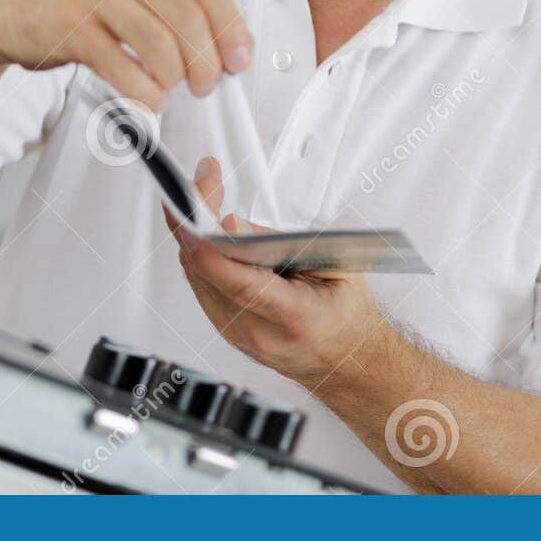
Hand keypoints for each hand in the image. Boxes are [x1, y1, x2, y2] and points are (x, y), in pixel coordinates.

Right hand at [0, 0, 251, 110]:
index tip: (239, 56)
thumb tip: (227, 38)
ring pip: (160, 41)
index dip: (231, 24)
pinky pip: (122, 65)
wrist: (1, 2)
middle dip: (207, 59)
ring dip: (176, 76)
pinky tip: (149, 98)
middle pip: (188, 14)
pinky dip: (144, 90)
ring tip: (174, 90)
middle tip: (208, 83)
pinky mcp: (69, 23)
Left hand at [166, 156, 385, 387]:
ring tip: (206, 194)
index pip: (242, 285)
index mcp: (295, 319)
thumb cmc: (346, 318)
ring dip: (194, 231)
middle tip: (205, 180)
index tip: (197, 218)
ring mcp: (237, 334)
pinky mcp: (225, 328)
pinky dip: (200, 252)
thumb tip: (236, 226)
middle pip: (208, 273)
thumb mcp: (338, 270)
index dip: (212, 249)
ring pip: (197, 276)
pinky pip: (201, 285)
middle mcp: (258, 332)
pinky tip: (207, 226)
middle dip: (198, 219)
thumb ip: (288, 246)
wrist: (346, 361)